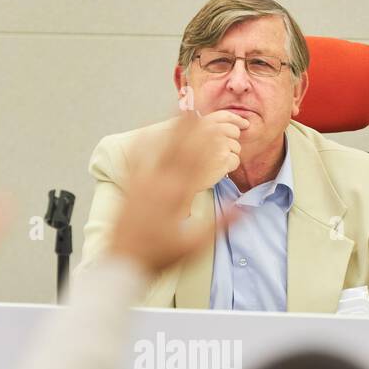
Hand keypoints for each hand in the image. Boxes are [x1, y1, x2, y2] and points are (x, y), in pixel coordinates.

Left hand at [110, 112, 242, 274]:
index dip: (209, 140)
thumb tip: (244, 207)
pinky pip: (136, 157)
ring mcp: (140, 182)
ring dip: (169, 127)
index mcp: (177, 195)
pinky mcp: (127, 185)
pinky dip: (144, 141)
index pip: (198, 160)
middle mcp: (158, 183)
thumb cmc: (159, 255)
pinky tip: (147, 132)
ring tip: (177, 109)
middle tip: (198, 106)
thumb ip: (221, 223)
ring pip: (157, 146)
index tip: (219, 125)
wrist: (124, 262)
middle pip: (178, 146)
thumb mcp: (195, 244)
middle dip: (189, 125)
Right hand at [185, 109, 247, 190]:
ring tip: (215, 161)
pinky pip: (235, 160)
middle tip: (221, 150)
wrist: (177, 177)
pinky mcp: (223, 160)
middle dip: (231, 141)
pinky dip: (229, 166)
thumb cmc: (180, 160)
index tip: (244, 124)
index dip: (236, 120)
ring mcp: (219, 145)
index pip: (225, 116)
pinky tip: (218, 168)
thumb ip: (200, 126)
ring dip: (229, 155)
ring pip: (236, 147)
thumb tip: (218, 125)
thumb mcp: (185, 135)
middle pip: (234, 132)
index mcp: (203, 123)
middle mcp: (212, 131)